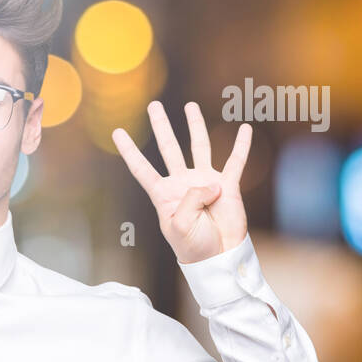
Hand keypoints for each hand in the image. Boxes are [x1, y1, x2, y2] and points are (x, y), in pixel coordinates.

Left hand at [112, 101, 251, 263]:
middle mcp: (182, 183)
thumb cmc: (193, 245)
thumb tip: (211, 182)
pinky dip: (242, 145)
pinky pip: (236, 161)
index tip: (117, 132)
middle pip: (169, 148)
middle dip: (161, 126)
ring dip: (195, 125)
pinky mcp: (228, 185)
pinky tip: (245, 129)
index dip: (130, 151)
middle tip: (153, 105)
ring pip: (199, 146)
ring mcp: (205, 181)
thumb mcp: (180, 225)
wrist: (219, 256)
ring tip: (190, 106)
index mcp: (163, 194)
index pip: (142, 168)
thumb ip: (190, 200)